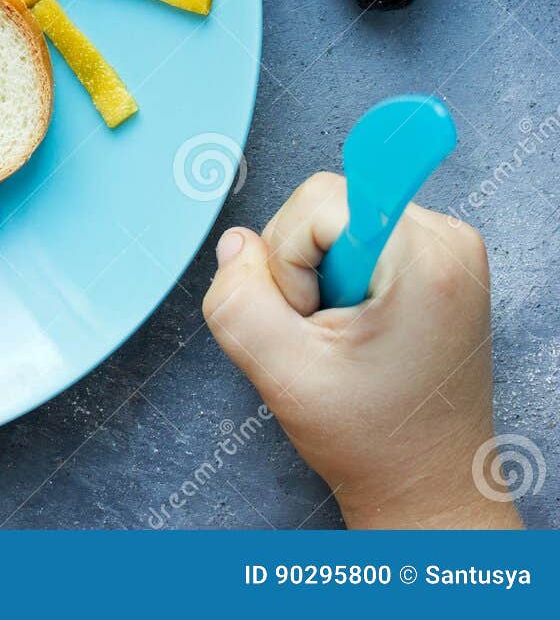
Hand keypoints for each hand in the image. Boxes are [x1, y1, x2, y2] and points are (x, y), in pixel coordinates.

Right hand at [203, 172, 518, 529]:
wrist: (428, 484)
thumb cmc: (375, 440)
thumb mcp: (282, 374)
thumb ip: (238, 300)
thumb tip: (235, 245)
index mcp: (425, 261)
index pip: (320, 201)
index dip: (288, 255)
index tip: (311, 314)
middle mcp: (449, 242)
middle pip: (326, 204)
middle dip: (299, 266)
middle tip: (322, 333)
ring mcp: (448, 250)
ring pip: (336, 219)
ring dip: (316, 275)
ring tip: (341, 336)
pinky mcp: (437, 263)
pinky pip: (357, 236)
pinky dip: (338, 278)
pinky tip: (354, 328)